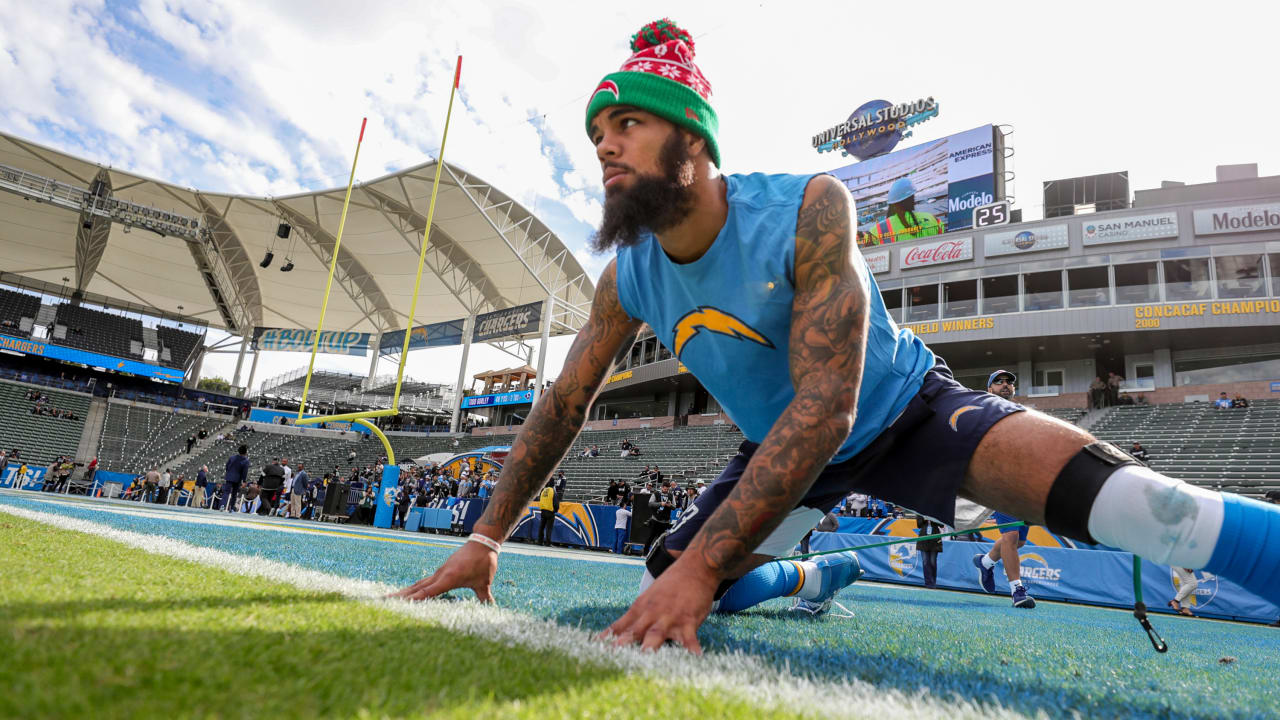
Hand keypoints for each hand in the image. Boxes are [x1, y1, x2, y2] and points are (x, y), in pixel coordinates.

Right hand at [389, 540, 497, 602]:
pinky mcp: (441, 571)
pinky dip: (413, 589)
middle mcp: (440, 575)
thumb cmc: (483, 561)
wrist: (482, 542)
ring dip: (403, 592)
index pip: (428, 592)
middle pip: (415, 588)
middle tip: (381, 602)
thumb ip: (485, 598)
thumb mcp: (484, 582)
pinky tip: (407, 594)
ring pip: (417, 584)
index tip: (400, 606)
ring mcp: (439, 572)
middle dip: (399, 597)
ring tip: (387, 599)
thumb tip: (491, 609)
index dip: (415, 600)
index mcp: (449, 578)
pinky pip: (423, 582)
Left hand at [601, 559, 715, 653]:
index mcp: (640, 608)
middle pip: (634, 631)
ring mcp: (670, 617)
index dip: (607, 638)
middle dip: (622, 645)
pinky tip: (693, 658)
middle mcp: (652, 613)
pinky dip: (691, 649)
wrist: (696, 567)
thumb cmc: (671, 584)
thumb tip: (619, 636)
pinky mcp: (689, 620)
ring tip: (644, 657)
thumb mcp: (649, 597)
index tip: (593, 650)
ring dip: (650, 645)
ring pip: (657, 633)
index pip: (619, 626)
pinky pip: (689, 638)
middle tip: (609, 658)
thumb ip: (636, 618)